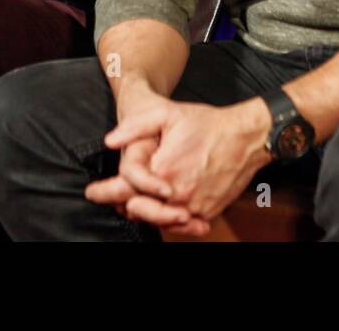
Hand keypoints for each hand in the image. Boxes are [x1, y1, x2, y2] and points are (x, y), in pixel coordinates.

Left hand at [107, 96, 272, 225]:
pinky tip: (164, 210)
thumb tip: (109, 141)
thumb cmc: (208, 124)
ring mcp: (194, 206)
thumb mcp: (168, 115)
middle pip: (141, 211)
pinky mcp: (207, 212)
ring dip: (147, 214)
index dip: (105, 192)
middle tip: (113, 199)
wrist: (246, 137)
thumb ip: (135, 127)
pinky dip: (170, 220)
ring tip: (135, 204)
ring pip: (161, 220)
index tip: (92, 192)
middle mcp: (178, 194)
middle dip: (125, 205)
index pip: (126, 190)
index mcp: (163, 170)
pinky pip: (182, 224)